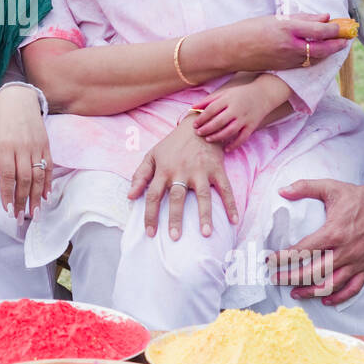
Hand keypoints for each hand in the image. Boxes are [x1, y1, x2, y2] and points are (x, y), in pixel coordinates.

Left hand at [0, 86, 49, 219]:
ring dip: (37, 197)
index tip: (7, 210)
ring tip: (34, 214)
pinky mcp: (46, 145)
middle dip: (22, 201)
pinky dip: (48, 182)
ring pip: (38, 175)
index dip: (8, 194)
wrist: (18, 97)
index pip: (7, 175)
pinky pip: (49, 167)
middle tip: (20, 218)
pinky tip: (46, 196)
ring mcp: (36, 146)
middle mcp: (22, 147)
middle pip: (24, 179)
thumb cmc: (0, 118)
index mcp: (5, 146)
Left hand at [128, 122, 237, 241]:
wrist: (196, 126)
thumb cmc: (172, 145)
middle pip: (177, 198)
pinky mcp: (217, 169)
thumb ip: (140, 176)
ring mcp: (201, 171)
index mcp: (164, 170)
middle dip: (175, 218)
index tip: (150, 233)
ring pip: (203, 196)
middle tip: (175, 237)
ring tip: (206, 234)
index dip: (150, 215)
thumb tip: (130, 196)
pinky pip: (225, 189)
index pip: (153, 196)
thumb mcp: (152, 156)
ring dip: (205, 215)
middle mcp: (181, 171)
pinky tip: (234, 221)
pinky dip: (231, 204)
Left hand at [191, 80, 279, 147]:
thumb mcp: (225, 93)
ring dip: (218, 137)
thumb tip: (192, 108)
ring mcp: (245, 118)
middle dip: (207, 128)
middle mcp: (236, 109)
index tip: (194, 124)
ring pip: (230, 131)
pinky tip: (226, 149)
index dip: (202, 118)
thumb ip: (209, 100)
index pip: (212, 109)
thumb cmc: (240, 94)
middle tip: (198, 133)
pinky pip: (243, 138)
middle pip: (219, 121)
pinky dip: (234, 144)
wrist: (263, 94)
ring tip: (208, 139)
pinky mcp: (252, 126)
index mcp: (228, 99)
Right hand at [223, 14, 348, 71]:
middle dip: (337, 44)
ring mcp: (287, 59)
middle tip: (346, 39)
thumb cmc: (250, 29)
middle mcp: (289, 45)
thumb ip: (301, 18)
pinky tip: (318, 52)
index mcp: (286, 28)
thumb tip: (324, 17)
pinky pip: (305, 63)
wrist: (231, 50)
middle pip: (322, 47)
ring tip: (335, 45)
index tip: (340, 25)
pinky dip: (315, 57)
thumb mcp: (275, 18)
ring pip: (316, 57)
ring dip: (328, 51)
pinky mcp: (285, 68)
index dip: (334, 28)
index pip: (319, 29)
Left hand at [272, 177, 363, 303]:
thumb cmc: (356, 196)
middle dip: (292, 278)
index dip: (284, 257)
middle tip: (276, 279)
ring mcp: (357, 261)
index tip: (270, 260)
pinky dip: (339, 297)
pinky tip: (325, 300)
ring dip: (312, 291)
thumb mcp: (329, 187)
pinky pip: (353, 288)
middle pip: (314, 272)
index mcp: (333, 233)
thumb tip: (282, 190)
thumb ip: (304, 187)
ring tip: (296, 293)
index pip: (302, 250)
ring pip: (332, 284)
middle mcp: (345, 251)